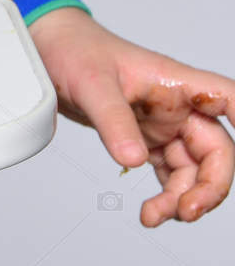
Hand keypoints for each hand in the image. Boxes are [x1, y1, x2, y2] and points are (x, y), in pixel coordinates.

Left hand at [29, 6, 234, 226]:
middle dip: (210, 185)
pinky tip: (153, 211)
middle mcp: (178, 107)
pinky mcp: (146, 139)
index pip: (229, 99)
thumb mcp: (92, 85)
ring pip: (194, 169)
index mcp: (178, 83)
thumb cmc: (75, 51)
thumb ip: (114, 121)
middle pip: (217, 150)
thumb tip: (132, 158)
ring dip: (184, 197)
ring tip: (156, 215)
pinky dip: (167, 195)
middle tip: (187, 210)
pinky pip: (170, 173)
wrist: (49, 50)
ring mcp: (164, 125)